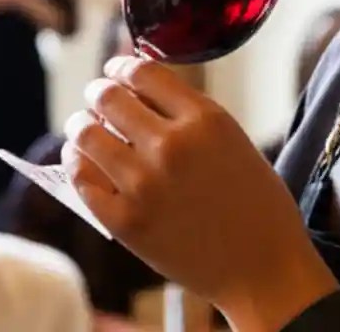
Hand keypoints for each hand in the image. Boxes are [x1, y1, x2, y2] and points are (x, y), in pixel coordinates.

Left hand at [64, 56, 338, 331]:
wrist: (264, 271)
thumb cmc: (256, 206)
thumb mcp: (234, 141)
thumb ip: (189, 114)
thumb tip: (138, 91)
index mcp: (205, 120)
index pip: (141, 71)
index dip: (121, 67)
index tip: (115, 71)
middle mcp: (171, 145)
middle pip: (107, 96)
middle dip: (97, 93)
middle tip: (97, 100)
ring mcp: (144, 185)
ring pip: (84, 134)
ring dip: (80, 125)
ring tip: (84, 129)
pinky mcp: (126, 222)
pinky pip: (81, 178)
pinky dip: (75, 163)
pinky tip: (81, 161)